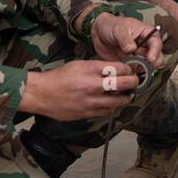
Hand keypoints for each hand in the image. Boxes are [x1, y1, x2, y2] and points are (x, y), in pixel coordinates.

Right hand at [19, 60, 140, 120]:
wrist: (42, 94)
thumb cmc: (60, 77)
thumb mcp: (79, 64)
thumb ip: (98, 67)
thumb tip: (117, 69)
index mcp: (90, 69)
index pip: (120, 68)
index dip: (129, 69)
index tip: (132, 70)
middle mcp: (93, 85)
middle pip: (124, 84)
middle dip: (134, 82)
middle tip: (136, 81)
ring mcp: (91, 101)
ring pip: (119, 101)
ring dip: (126, 97)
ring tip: (127, 94)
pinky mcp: (88, 113)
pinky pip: (108, 111)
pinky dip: (113, 107)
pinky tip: (112, 103)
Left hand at [90, 12, 164, 67]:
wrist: (99, 33)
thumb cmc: (111, 25)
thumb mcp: (118, 29)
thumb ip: (125, 39)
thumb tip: (132, 49)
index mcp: (147, 34)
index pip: (157, 44)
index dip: (155, 52)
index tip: (150, 59)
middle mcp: (146, 46)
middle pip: (156, 58)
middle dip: (148, 63)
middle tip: (138, 62)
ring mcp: (139, 56)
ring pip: (146, 67)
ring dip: (137, 67)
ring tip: (125, 59)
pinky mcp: (131, 64)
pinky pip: (135, 71)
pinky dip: (130, 71)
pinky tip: (123, 65)